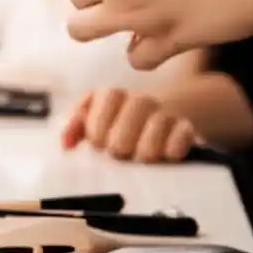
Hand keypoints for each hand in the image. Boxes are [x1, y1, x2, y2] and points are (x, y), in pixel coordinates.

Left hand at [62, 89, 197, 162]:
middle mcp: (140, 101)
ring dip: (145, 152)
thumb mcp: (95, 120)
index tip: (99, 142)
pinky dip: (173, 149)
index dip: (98, 127)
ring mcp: (165, 114)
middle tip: (120, 152)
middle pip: (125, 126)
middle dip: (119, 146)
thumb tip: (66, 144)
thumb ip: (76, 128)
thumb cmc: (121, 122)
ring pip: (153, 132)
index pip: (104, 101)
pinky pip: (181, 138)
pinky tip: (167, 154)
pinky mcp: (186, 129)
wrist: (165, 114)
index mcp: (114, 96)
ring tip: (141, 156)